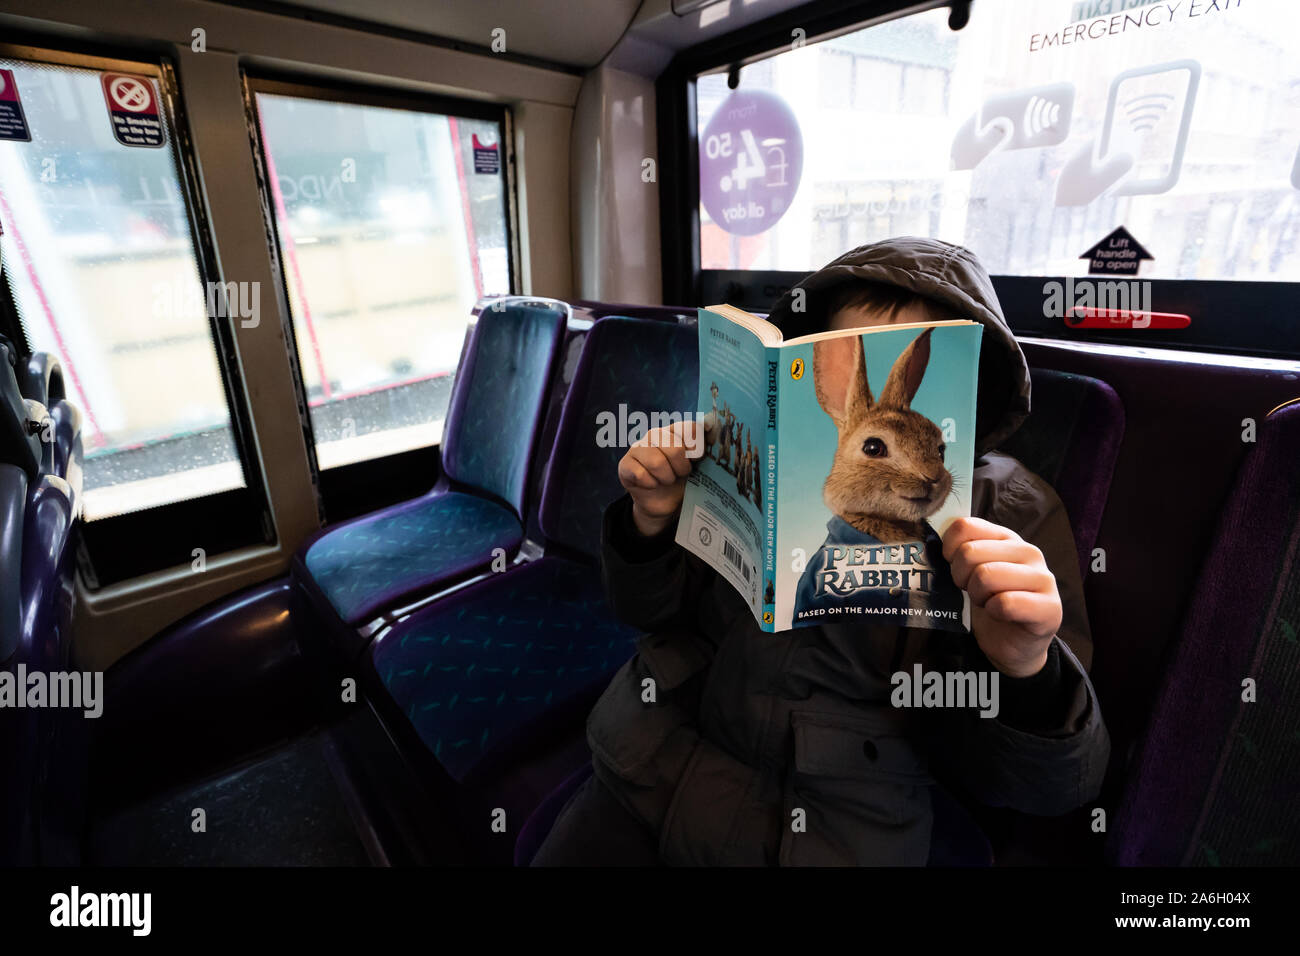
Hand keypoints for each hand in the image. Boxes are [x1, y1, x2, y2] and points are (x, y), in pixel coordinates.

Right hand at [616, 421, 702, 536]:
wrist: (665, 503)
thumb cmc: (684, 480)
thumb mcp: (699, 465)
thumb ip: (705, 446)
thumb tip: (713, 425)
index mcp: (675, 430)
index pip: (691, 428)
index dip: (697, 449)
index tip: (695, 461)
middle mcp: (655, 434)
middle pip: (675, 448)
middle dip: (681, 468)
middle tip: (679, 474)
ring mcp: (637, 448)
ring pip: (657, 463)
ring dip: (666, 478)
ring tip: (665, 480)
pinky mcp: (625, 465)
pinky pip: (641, 475)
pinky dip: (651, 485)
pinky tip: (651, 485)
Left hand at [941, 517, 1060, 677]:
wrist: (1013, 643)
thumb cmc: (989, 602)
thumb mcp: (970, 572)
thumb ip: (957, 553)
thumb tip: (931, 545)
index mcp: (1006, 537)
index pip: (964, 526)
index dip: (949, 550)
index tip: (954, 567)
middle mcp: (1028, 551)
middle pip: (969, 552)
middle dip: (961, 577)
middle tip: (972, 591)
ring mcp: (1043, 578)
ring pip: (986, 575)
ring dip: (977, 596)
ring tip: (987, 602)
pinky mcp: (1050, 607)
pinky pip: (1006, 603)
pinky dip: (994, 612)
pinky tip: (1000, 615)